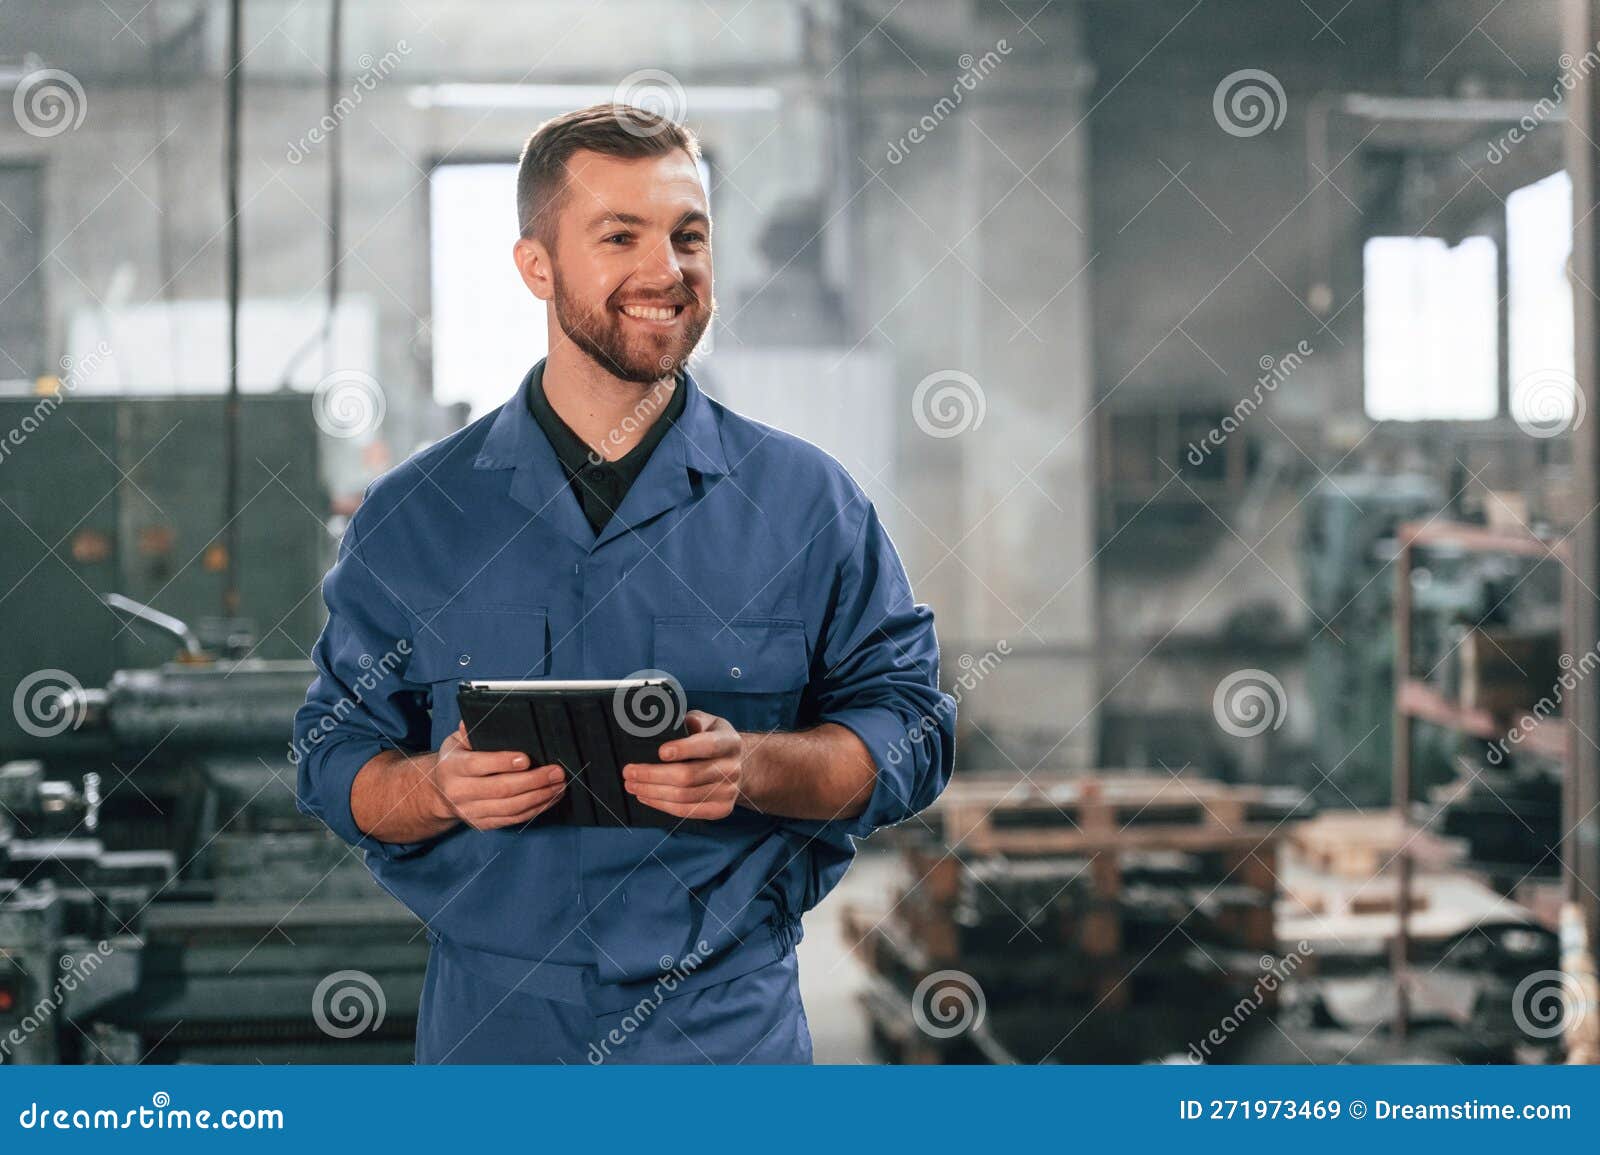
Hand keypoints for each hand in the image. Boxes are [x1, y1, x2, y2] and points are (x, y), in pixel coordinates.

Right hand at [429, 722, 566, 830]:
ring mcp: (471, 811)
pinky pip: (513, 819)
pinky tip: (550, 798)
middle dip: (533, 781)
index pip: (478, 765)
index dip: (503, 762)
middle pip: (501, 789)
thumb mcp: (456, 742)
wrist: (438, 793)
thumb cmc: (455, 761)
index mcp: (453, 767)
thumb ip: (472, 730)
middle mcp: (460, 792)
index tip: (527, 759)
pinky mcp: (483, 824)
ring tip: (559, 786)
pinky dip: (535, 810)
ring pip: (511, 808)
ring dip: (540, 797)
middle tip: (556, 772)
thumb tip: (486, 716)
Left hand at [622, 711, 741, 819]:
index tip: (660, 752)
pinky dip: (662, 805)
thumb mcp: (707, 722)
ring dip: (652, 792)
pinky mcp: (721, 809)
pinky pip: (686, 811)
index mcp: (729, 742)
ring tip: (632, 785)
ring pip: (683, 797)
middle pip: (688, 776)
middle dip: (653, 775)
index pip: (707, 746)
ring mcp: (729, 791)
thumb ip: (691, 720)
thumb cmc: (712, 739)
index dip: (684, 749)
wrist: (737, 765)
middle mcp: (732, 768)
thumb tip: (669, 722)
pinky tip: (647, 797)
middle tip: (629, 772)